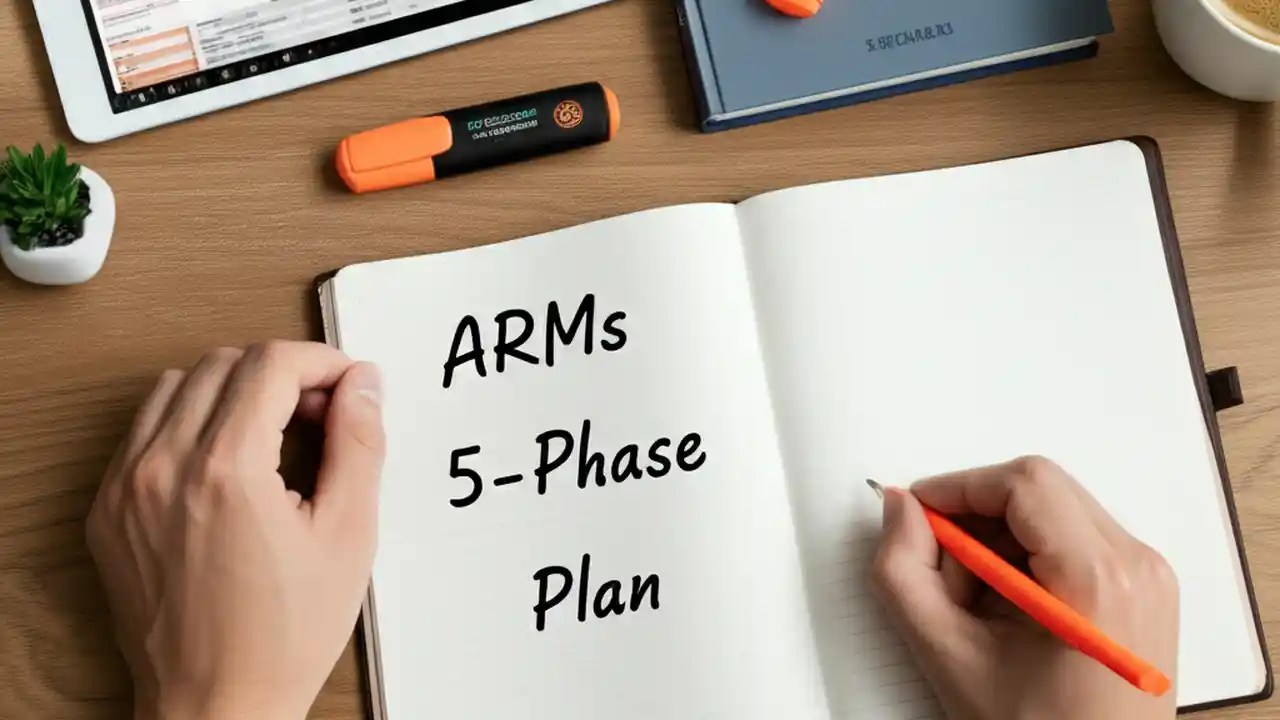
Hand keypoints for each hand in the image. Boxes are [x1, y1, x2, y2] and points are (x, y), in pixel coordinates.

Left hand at [86, 342, 385, 719]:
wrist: (216, 706)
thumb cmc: (282, 637)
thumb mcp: (347, 536)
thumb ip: (358, 445)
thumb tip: (362, 384)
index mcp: (225, 471)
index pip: (271, 365)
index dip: (321, 362)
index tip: (347, 384)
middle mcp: (163, 468)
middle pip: (224, 364)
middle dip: (282, 374)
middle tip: (320, 414)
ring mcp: (126, 489)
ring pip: (177, 386)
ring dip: (232, 391)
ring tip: (273, 435)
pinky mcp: (109, 512)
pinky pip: (144, 431)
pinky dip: (189, 424)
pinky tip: (228, 464)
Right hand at [872, 456, 1178, 719]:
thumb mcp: (949, 655)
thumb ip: (904, 572)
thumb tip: (900, 507)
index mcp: (1099, 579)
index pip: (1023, 484)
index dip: (959, 487)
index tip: (918, 512)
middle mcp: (1138, 566)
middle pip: (1040, 490)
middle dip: (977, 515)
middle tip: (943, 567)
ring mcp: (1148, 576)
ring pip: (1054, 510)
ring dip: (1000, 538)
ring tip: (976, 601)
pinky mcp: (1143, 588)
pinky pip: (1076, 537)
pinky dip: (1028, 555)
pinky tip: (1007, 608)